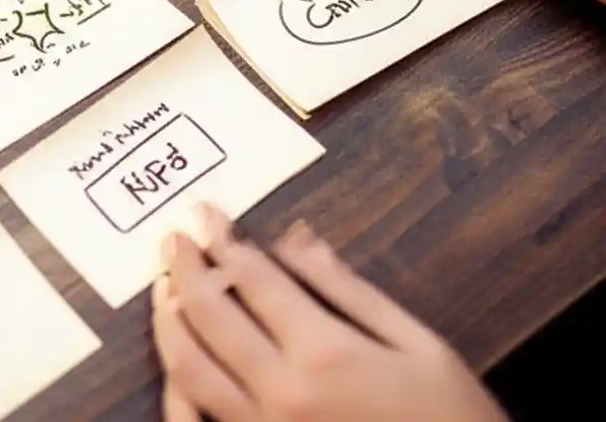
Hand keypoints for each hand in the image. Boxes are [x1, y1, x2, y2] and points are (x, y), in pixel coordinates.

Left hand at [152, 205, 508, 421]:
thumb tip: (296, 237)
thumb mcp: (418, 346)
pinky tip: (172, 361)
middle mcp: (279, 391)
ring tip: (163, 287)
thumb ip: (348, 290)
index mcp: (323, 352)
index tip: (205, 214)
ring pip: (188, 368)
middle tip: (172, 238)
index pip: (251, 279)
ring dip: (167, 321)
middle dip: (184, 268)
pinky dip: (175, 390)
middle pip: (209, 315)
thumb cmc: (451, 418)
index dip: (222, 240)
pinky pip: (194, 421)